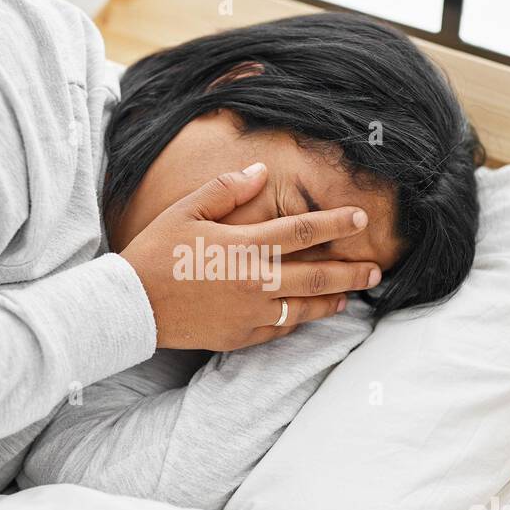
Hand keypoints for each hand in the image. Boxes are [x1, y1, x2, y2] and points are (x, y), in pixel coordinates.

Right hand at [119, 163, 381, 350]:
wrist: (132, 305)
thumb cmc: (155, 252)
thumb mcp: (186, 210)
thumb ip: (226, 189)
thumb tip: (260, 173)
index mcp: (245, 246)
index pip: (302, 231)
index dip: (335, 223)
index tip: (361, 218)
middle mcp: (255, 281)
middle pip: (316, 276)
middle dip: (351, 272)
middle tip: (376, 271)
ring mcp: (250, 313)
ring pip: (304, 308)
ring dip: (331, 301)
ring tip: (350, 296)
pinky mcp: (241, 336)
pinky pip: (280, 329)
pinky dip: (298, 321)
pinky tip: (306, 315)